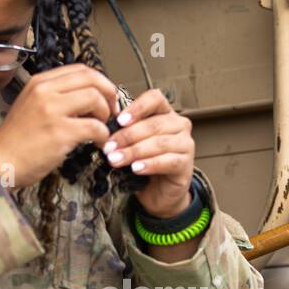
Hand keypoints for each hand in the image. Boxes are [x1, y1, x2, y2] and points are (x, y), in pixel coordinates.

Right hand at [0, 64, 118, 187]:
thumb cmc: (17, 140)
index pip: (80, 69)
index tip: (104, 96)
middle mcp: (45, 91)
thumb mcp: (31, 105)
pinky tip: (99, 143)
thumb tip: (89, 96)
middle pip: (92, 79)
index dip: (100, 82)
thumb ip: (56, 96)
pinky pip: (95, 126)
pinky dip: (104, 135)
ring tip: (101, 128)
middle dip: (109, 94)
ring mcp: (52, 111)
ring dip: (106, 114)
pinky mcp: (60, 132)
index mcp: (39, 82)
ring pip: (95, 98)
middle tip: (111, 111)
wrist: (0, 162)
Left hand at [102, 88, 194, 216]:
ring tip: (116, 159)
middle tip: (108, 146)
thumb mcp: (132, 141)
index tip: (119, 121)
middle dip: (127, 136)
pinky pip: (168, 161)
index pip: (155, 99)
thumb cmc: (143, 160)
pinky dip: (150, 164)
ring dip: (134, 151)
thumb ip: (124, 130)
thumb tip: (103, 127)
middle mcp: (178, 124)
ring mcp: (185, 144)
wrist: (158, 190)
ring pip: (159, 143)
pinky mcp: (186, 164)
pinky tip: (136, 168)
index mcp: (164, 112)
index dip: (137, 108)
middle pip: (153, 124)